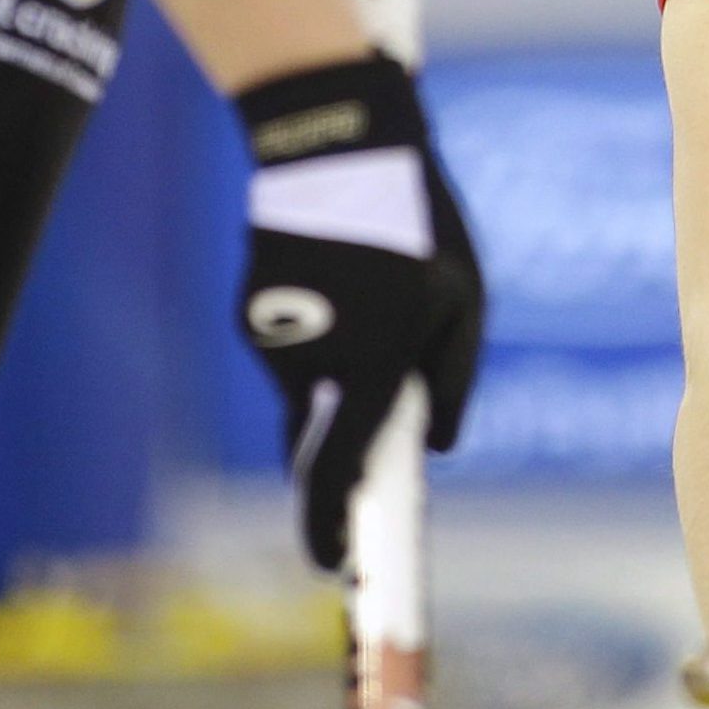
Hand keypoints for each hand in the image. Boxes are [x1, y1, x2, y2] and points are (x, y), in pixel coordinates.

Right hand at [235, 54, 483, 569]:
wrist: (330, 139)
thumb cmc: (415, 220)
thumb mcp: (460, 299)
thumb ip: (451, 380)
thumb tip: (438, 445)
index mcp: (369, 363)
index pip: (341, 468)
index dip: (332, 525)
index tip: (330, 568)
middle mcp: (311, 361)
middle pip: (321, 435)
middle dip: (347, 435)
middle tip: (382, 379)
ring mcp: (270, 337)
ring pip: (308, 389)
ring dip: (341, 369)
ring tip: (377, 291)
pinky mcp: (248, 312)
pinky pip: (290, 349)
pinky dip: (318, 334)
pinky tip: (345, 276)